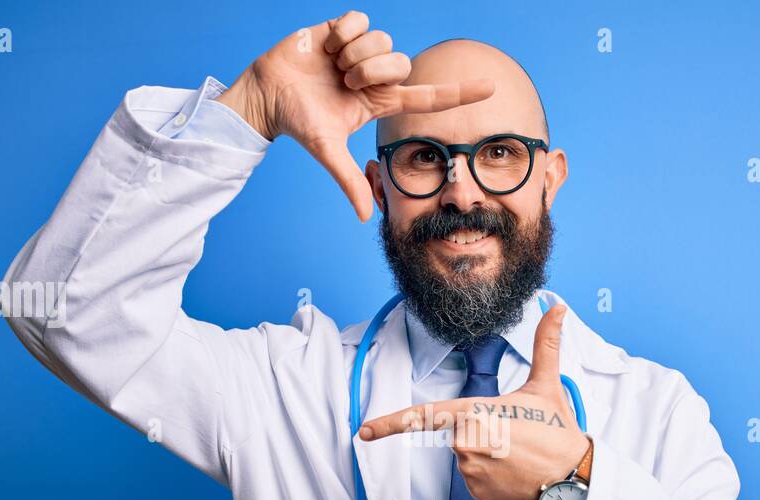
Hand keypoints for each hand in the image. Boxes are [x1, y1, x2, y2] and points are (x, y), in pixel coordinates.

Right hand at [218, 10, 494, 222]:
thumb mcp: (327, 151)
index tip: (492, 87)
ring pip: (382, 41)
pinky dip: (342, 34)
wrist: (268, 93)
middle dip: (370, 72)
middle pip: (400, 63)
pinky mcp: (345, 28)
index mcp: (381, 101)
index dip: (460, 92)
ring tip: (332, 66)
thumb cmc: (298, 121)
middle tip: (344, 82)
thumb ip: (349, 181)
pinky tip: (326, 46)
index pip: (429, 97)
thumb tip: (367, 218)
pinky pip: (360, 21)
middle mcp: (378, 75)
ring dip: (353, 54)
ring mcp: (363, 50)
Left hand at [358, 305, 591, 499]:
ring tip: (519, 455)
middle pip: (459, 432)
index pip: (424, 417)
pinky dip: (491, 476)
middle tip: (517, 437)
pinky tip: (515, 474)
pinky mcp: (477, 493)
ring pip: (466, 456)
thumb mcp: (548, 385)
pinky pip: (474, 479)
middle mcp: (465, 444)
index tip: (364, 430)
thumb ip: (545, 344)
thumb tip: (555, 307)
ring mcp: (469, 471)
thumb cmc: (559, 431)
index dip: (390, 423)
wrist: (574, 479)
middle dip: (482, 432)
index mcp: (475, 413)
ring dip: (487, 454)